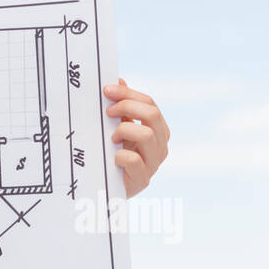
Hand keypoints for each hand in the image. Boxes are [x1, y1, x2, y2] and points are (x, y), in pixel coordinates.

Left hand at [103, 77, 168, 196]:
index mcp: (158, 130)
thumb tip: (118, 80)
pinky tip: (112, 157)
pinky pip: (134, 160)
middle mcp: (160, 145)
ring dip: (124, 131)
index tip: (107, 90)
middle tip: (107, 112)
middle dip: (127, 107)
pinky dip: (120, 155)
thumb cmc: (114, 155)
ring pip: (147, 135)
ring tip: (112, 138)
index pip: (150, 104)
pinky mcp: (142, 180)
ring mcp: (153, 163)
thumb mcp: (118, 129)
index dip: (129, 94)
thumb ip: (121, 108)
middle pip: (152, 115)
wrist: (108, 188)